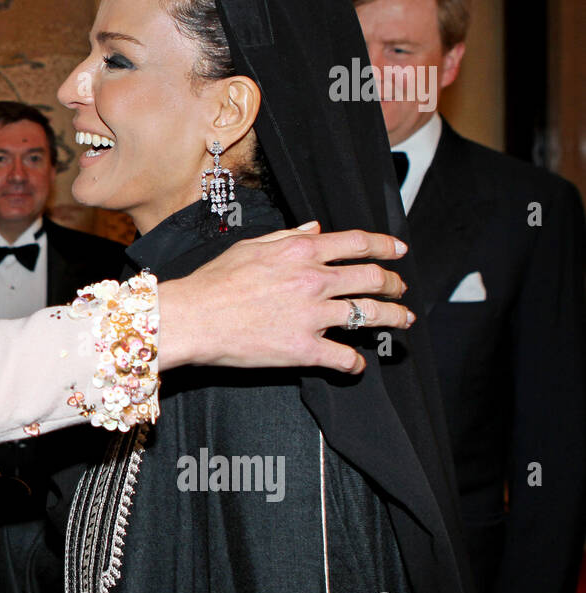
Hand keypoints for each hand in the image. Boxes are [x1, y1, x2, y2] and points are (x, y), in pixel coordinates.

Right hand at [157, 221, 412, 372]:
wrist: (192, 317)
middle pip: (372, 278)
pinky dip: (356, 362)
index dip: (385, 246)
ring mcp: (312, 315)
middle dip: (394, 284)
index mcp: (300, 251)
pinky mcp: (304, 348)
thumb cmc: (213, 282)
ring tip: (401, 320)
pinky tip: (357, 364)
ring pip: (369, 315)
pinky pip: (344, 356)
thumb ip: (287, 236)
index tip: (399, 251)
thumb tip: (315, 229)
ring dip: (392, 317)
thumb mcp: (249, 246)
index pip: (358, 243)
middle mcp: (313, 280)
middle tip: (400, 289)